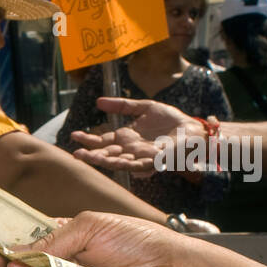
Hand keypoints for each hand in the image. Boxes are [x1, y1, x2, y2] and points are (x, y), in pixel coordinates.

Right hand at [70, 97, 202, 175]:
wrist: (192, 129)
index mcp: (126, 138)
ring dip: (103, 161)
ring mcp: (141, 157)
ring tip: (89, 158)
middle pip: (107, 154)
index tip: (73, 135)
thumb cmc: (171, 120)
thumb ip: (122, 106)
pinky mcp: (154, 161)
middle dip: (91, 154)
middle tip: (75, 153)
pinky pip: (138, 165)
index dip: (88, 139)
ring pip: (118, 162)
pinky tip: (115, 163)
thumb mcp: (144, 107)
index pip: (103, 141)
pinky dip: (127, 165)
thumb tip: (98, 102)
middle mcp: (130, 150)